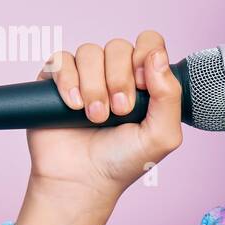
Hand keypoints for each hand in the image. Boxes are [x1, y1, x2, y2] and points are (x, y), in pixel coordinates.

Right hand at [27, 30, 183, 201]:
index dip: (146, 56)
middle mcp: (115, 74)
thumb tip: (158, 55)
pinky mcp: (56, 82)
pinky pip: (60, 60)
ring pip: (89, 52)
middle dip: (119, 79)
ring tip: (95, 116)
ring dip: (94, 86)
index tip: (143, 86)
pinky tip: (73, 105)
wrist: (82, 181)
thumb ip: (169, 95)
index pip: (150, 43)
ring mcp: (85, 76)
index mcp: (144, 81)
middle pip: (118, 46)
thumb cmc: (124, 161)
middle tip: (119, 112)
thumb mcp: (162, 135)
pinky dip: (67, 80)